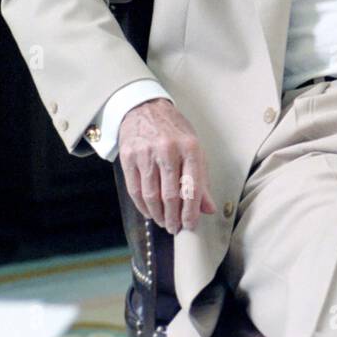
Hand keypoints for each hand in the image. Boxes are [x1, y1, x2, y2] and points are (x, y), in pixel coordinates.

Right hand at [119, 98, 217, 233]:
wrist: (144, 108)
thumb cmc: (174, 131)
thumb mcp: (193, 148)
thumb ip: (201, 179)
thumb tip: (208, 209)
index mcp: (190, 147)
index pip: (192, 187)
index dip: (191, 212)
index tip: (190, 226)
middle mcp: (168, 150)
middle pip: (170, 195)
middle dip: (173, 217)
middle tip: (175, 229)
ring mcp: (146, 153)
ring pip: (151, 195)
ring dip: (158, 215)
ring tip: (164, 223)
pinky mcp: (128, 156)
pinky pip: (135, 189)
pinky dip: (142, 206)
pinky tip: (149, 212)